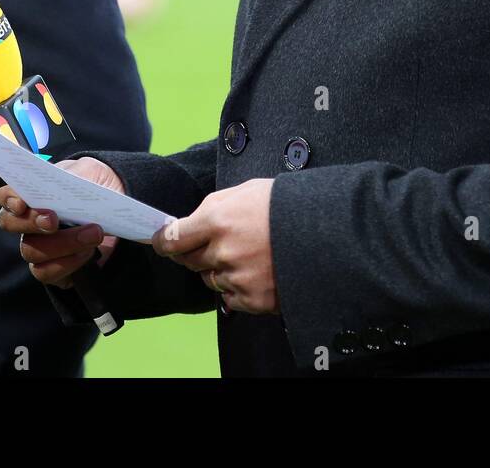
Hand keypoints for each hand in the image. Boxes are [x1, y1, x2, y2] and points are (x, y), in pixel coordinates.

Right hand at [0, 158, 124, 288]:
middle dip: (30, 222)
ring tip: (92, 233)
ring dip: (62, 243)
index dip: (7, 198)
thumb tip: (69, 181)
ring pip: (30, 251)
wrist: (116, 214)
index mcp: (31, 193)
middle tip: (53, 221)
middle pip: (9, 224)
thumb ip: (76, 173)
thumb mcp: (89, 172)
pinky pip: (46, 273)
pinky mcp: (52, 269)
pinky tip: (87, 252)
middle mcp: (26, 221)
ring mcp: (37, 246)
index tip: (21, 203)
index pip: (5, 194)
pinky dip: (68, 263)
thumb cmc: (95, 188)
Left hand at [152, 178, 277, 314]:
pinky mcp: (254, 298)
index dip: (164, 242)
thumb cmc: (288, 204)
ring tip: (249, 254)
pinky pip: (230, 299)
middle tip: (217, 244)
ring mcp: (238, 277)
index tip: (161, 243)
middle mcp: (222, 251)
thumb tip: (190, 224)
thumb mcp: (247, 190)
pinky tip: (257, 271)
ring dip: (220, 270)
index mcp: (217, 219)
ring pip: (211, 279)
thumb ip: (214, 207)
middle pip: (189, 261)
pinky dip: (237, 288)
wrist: (328, 229)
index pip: (172, 239)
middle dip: (196, 253)